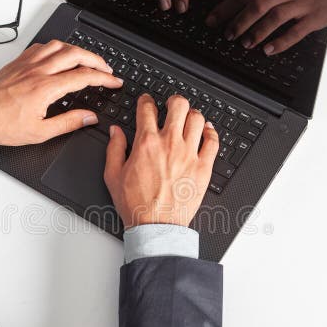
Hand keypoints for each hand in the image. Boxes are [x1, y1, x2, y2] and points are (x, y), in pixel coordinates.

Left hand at [0, 40, 123, 145]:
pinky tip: (61, 54)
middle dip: (97, 59)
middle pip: (76, 54)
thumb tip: (89, 117)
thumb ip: (68, 123)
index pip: (83, 76)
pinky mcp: (19, 61)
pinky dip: (57, 47)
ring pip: (60, 45)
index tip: (114, 82)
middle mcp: (38, 71)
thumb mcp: (40, 132)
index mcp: (45, 88)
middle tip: (107, 69)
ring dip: (78, 50)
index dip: (104, 78)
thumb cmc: (3, 125)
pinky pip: (43, 45)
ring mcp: (27, 63)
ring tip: (88, 59)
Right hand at [104, 94, 217, 227]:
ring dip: (192, 115)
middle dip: (174, 100)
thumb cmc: (136, 204)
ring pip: (197, 119)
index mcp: (146, 143)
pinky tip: (207, 131)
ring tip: (188, 118)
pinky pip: (213, 141)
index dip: (147, 101)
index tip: (147, 102)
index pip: (148, 109)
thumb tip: (116, 132)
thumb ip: (114, 149)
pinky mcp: (203, 167)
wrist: (156, 225)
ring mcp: (189, 154)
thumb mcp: (113, 175)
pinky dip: (211, 132)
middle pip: (178, 106)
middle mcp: (169, 144)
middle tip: (172, 104)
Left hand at [207, 0, 326, 54]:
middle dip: (238, 21)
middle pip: (257, 4)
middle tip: (227, 34)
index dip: (226, 6)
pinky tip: (269, 50)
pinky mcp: (314, 17)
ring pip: (274, 16)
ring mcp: (301, 3)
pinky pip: (296, 31)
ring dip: (257, 31)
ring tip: (245, 43)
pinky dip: (281, 41)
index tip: (213, 19)